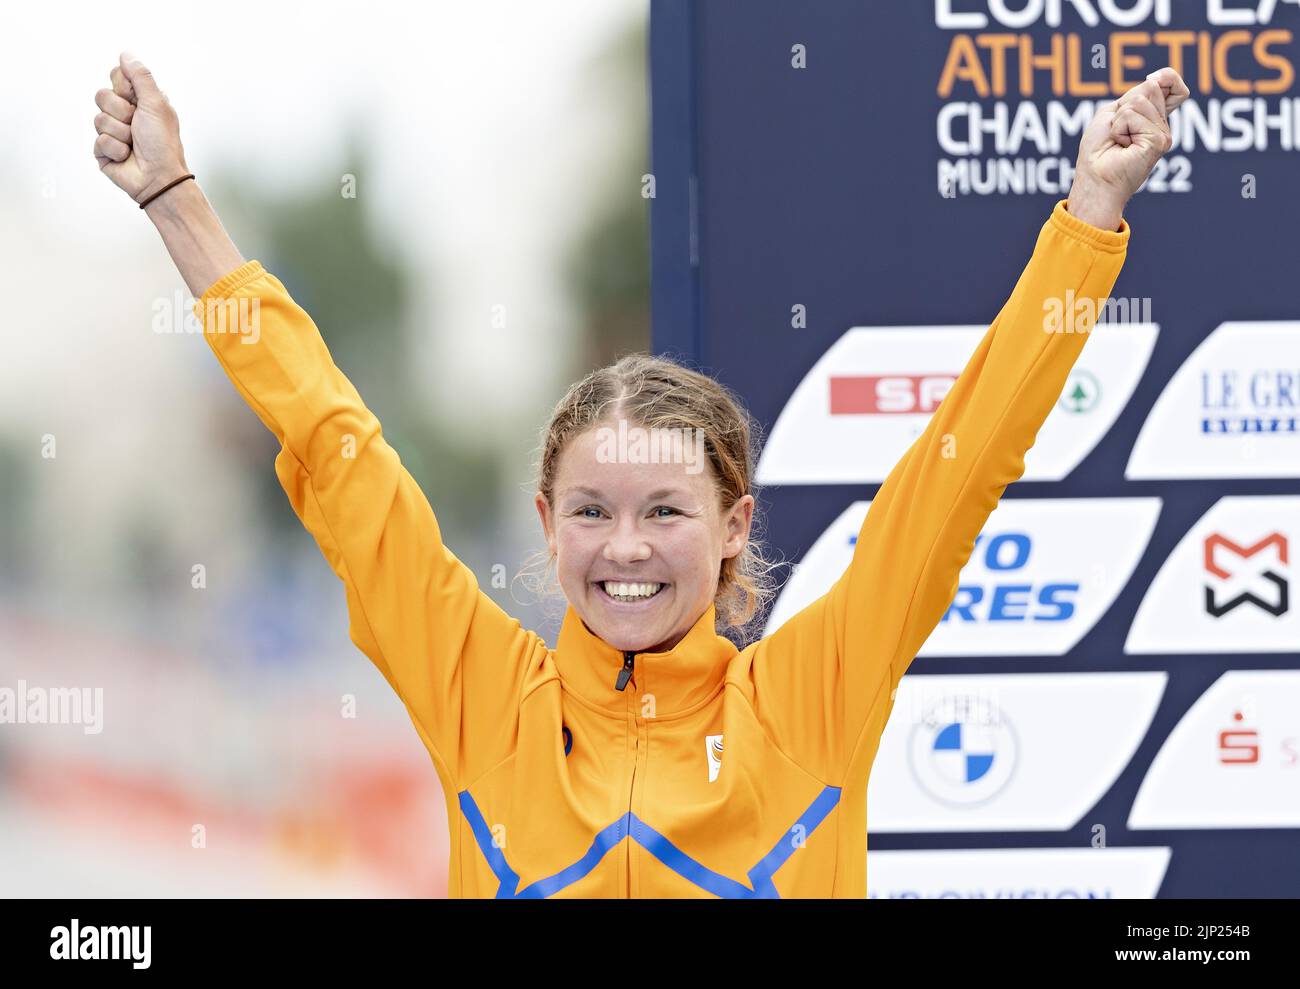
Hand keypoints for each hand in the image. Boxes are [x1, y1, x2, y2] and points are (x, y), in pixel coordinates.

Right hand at [94, 52, 189, 203]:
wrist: (159, 178)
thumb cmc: (163, 143)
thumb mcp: (156, 104)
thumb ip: (141, 77)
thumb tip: (126, 54)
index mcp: (139, 100)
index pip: (116, 76)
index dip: (124, 88)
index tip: (138, 101)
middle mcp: (124, 113)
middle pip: (102, 95)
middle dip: (121, 112)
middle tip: (137, 126)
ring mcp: (112, 132)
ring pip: (98, 118)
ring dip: (120, 133)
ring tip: (134, 144)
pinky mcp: (103, 150)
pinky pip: (98, 140)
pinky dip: (115, 149)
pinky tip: (127, 156)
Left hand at [1066, 66, 1189, 230]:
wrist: (1094, 179)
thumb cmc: (1098, 151)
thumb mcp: (1113, 113)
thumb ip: (1136, 95)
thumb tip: (1155, 78)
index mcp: (1153, 117)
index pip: (1170, 83)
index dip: (1164, 78)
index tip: (1148, 85)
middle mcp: (1162, 125)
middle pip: (1151, 88)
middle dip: (1125, 105)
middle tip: (1118, 131)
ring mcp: (1163, 134)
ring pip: (1140, 100)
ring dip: (1119, 119)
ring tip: (1119, 140)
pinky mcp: (1159, 141)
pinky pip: (1132, 116)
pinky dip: (1119, 128)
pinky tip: (1123, 146)